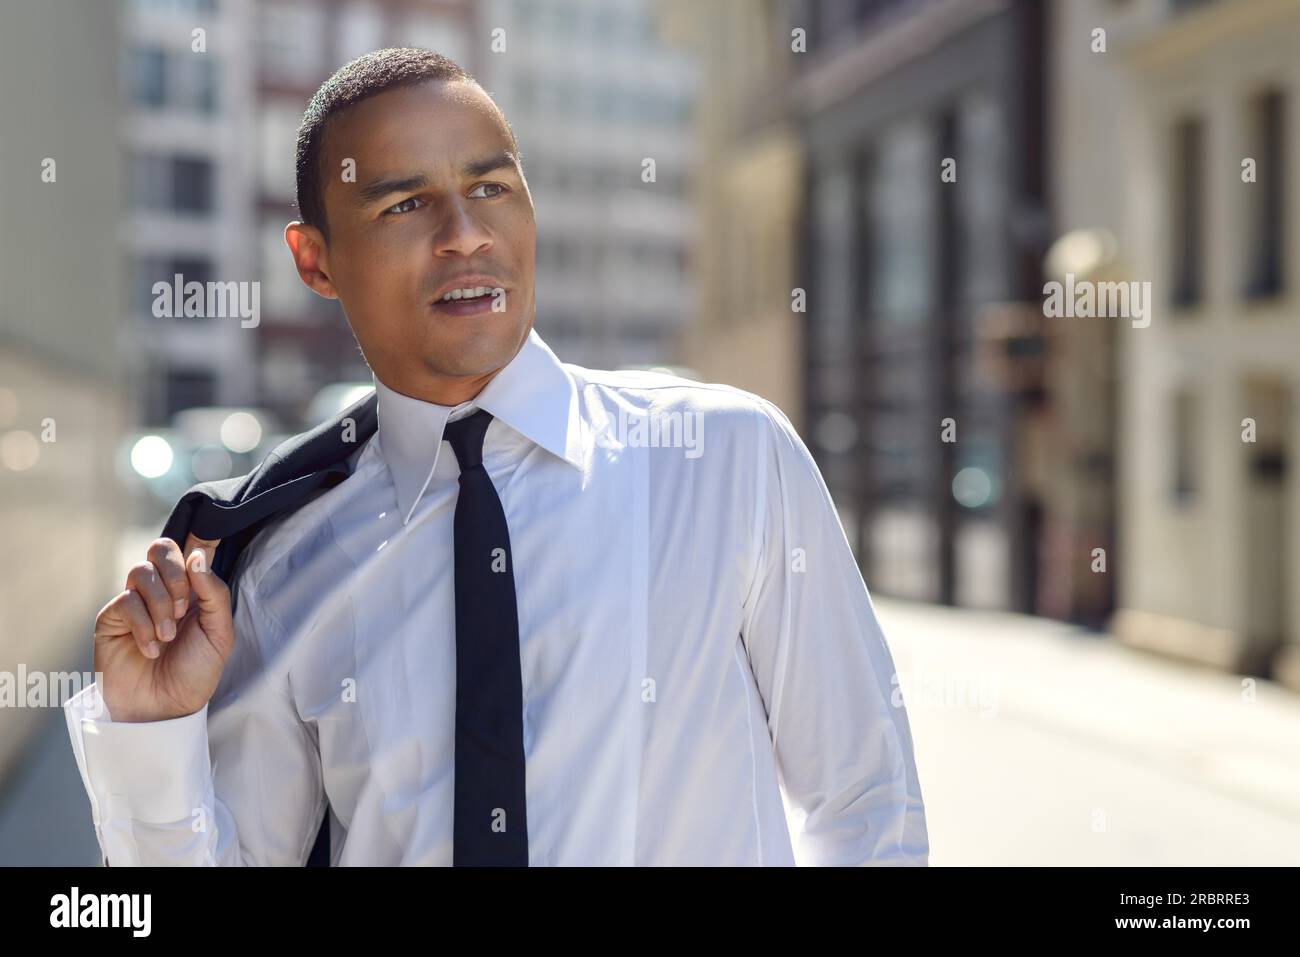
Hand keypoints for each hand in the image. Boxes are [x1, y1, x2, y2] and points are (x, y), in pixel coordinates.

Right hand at [92, 535, 234, 722]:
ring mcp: (135, 602)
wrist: (166, 708)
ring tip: (167, 636)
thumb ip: (214, 593)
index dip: (196, 545)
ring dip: (159, 604)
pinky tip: (151, 649)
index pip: (191, 550)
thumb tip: (198, 555)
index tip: (206, 551)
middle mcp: (163, 591)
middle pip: (160, 548)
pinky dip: (142, 625)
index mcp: (192, 591)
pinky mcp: (112, 618)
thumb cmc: (195, 672)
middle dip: (174, 574)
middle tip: (181, 608)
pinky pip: (125, 601)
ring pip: (141, 572)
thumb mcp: (220, 633)